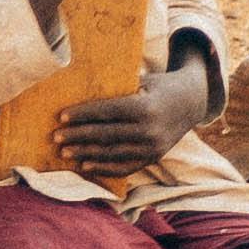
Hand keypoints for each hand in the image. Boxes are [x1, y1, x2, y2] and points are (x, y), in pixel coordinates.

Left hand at [52, 49, 209, 180]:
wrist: (192, 101)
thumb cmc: (159, 86)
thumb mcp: (143, 80)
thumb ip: (118, 89)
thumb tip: (80, 90)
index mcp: (145, 107)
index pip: (107, 112)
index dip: (83, 115)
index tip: (61, 116)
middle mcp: (150, 130)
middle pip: (106, 135)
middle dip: (78, 136)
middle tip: (56, 137)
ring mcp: (153, 148)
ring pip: (113, 154)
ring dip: (86, 154)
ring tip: (65, 153)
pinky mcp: (154, 158)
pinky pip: (126, 167)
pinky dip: (104, 168)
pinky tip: (86, 166)